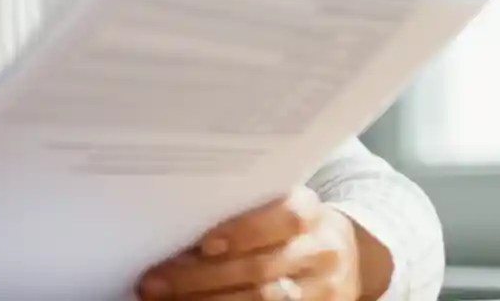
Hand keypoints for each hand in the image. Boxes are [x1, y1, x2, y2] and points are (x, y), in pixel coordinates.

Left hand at [136, 186, 368, 300]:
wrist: (343, 258)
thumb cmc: (288, 227)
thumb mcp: (277, 207)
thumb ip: (238, 214)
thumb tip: (171, 230)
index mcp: (311, 212)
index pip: (284, 217)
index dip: (244, 231)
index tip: (204, 244)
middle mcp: (321, 251)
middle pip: (261, 268)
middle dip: (202, 278)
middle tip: (155, 282)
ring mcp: (324, 290)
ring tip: (168, 300)